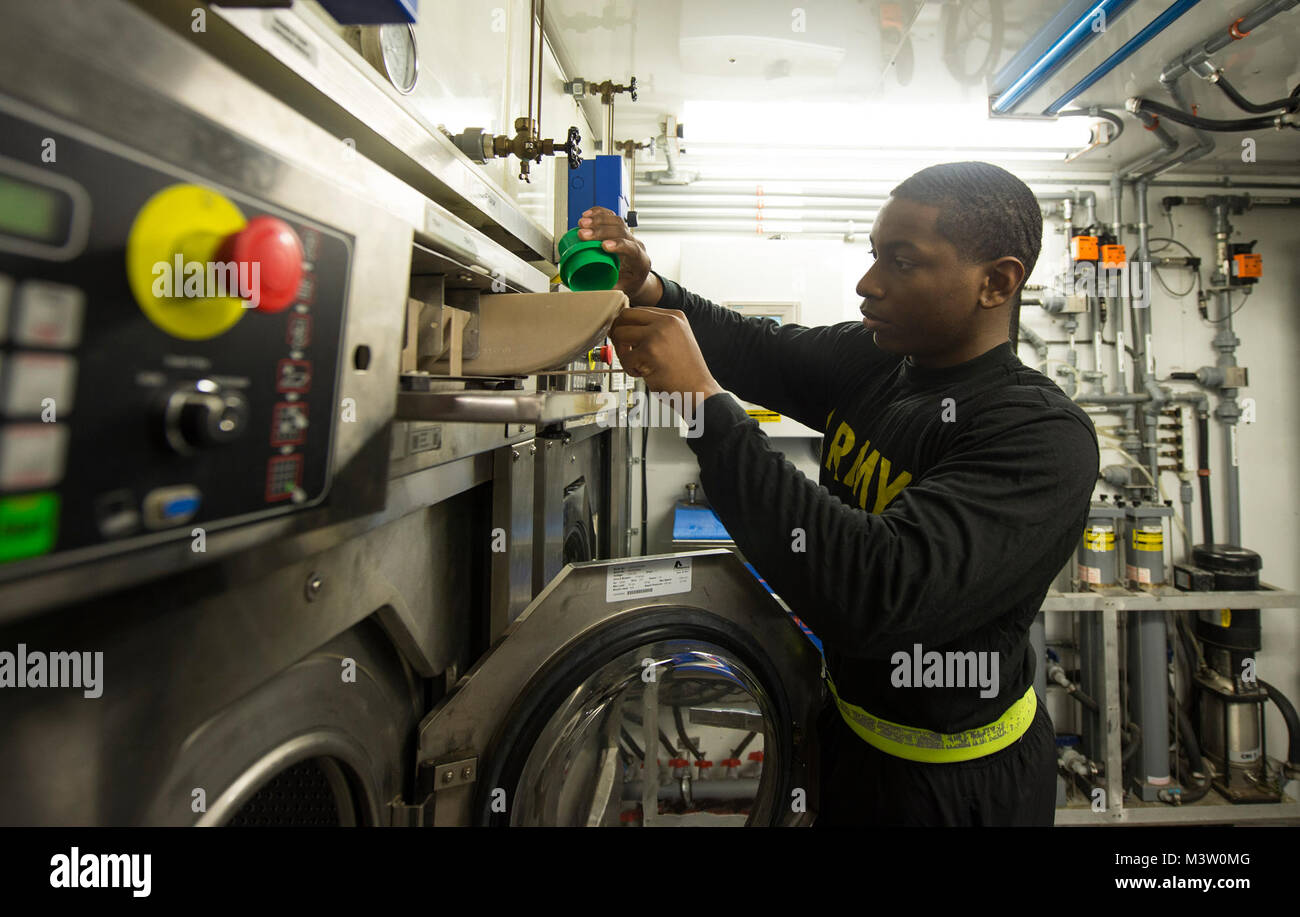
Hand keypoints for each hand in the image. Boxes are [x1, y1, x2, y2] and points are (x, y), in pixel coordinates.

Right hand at [576, 207, 660, 304]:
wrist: (637, 276)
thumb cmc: (630, 283)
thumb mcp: (622, 290)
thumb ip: (607, 288)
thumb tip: (589, 289)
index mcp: (640, 261)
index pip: (632, 248)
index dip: (618, 245)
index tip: (603, 246)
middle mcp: (636, 244)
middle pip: (621, 231)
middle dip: (601, 231)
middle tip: (583, 234)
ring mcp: (629, 235)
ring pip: (617, 221)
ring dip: (598, 220)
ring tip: (581, 223)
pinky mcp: (620, 229)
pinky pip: (611, 216)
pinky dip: (598, 213)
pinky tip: (587, 214)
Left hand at [609, 307, 723, 413]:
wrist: (699, 392)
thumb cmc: (686, 373)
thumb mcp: (676, 340)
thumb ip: (655, 330)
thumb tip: (625, 327)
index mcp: (674, 316)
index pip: (638, 310)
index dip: (627, 326)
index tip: (626, 340)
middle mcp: (667, 320)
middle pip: (625, 315)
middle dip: (618, 333)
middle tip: (623, 349)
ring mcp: (658, 334)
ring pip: (619, 333)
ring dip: (622, 352)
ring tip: (636, 364)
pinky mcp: (650, 350)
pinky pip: (624, 357)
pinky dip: (630, 369)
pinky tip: (644, 374)